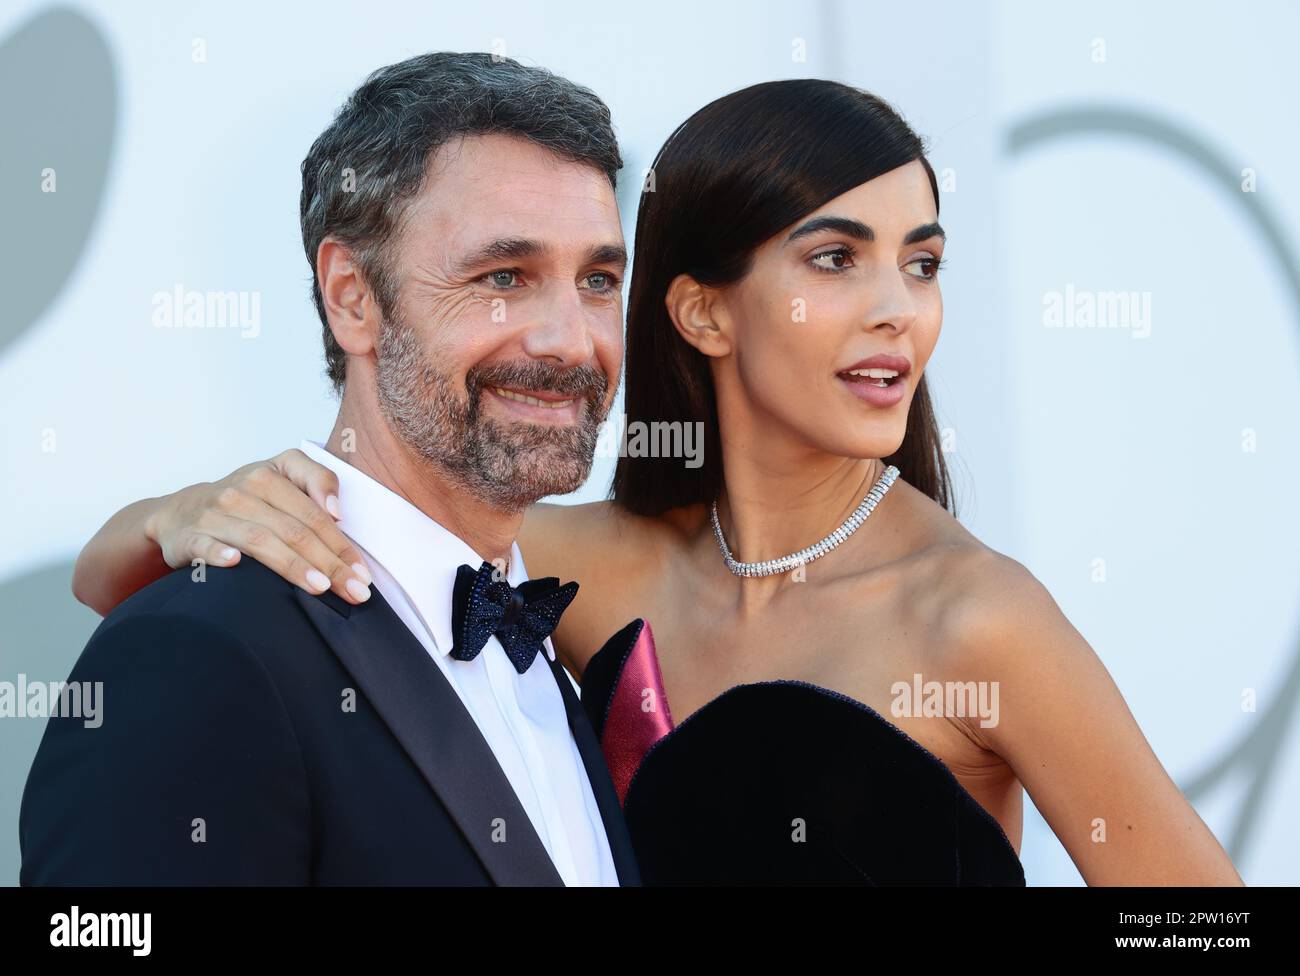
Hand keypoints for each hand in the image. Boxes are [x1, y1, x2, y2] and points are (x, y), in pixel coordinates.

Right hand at [144, 449, 372, 602]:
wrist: (179, 512)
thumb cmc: (243, 500)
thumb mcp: (280, 477)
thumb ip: (315, 482)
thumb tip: (337, 515)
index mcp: (270, 475)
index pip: (315, 513)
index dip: (342, 543)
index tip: (362, 571)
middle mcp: (243, 491)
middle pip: (296, 530)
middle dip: (330, 563)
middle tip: (355, 591)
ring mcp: (215, 514)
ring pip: (260, 540)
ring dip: (292, 565)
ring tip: (321, 587)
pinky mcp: (190, 536)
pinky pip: (206, 545)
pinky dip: (219, 554)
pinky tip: (235, 563)